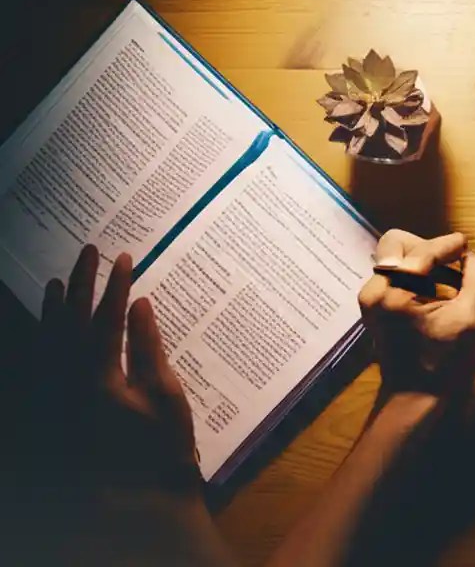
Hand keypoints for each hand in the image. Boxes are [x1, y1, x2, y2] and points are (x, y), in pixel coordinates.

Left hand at [23, 244, 198, 494]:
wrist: (139, 493)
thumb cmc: (161, 445)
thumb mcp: (164, 394)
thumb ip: (148, 347)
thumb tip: (140, 304)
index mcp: (99, 377)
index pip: (106, 319)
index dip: (117, 286)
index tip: (127, 258)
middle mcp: (67, 382)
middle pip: (69, 321)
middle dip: (82, 283)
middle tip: (91, 251)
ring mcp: (55, 394)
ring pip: (47, 339)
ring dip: (54, 307)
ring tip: (61, 279)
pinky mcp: (52, 406)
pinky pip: (40, 361)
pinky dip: (43, 336)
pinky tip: (49, 321)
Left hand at [359, 230, 474, 396]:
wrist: (412, 397)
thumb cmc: (444, 363)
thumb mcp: (472, 321)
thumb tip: (471, 255)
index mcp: (394, 294)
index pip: (423, 251)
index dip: (448, 245)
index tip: (466, 246)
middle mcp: (373, 290)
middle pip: (396, 242)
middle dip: (426, 248)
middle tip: (450, 265)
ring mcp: (368, 298)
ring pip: (393, 257)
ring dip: (421, 262)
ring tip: (445, 284)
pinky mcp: (371, 305)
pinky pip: (391, 274)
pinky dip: (413, 276)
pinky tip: (433, 294)